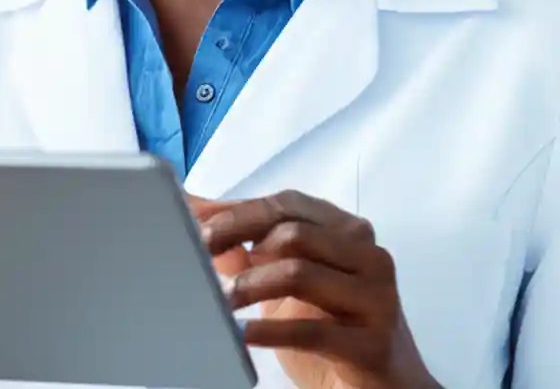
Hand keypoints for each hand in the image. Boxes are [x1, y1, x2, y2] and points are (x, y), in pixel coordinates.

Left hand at [198, 191, 439, 388]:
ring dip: (249, 286)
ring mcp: (377, 299)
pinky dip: (268, 331)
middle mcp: (369, 257)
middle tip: (201, 261)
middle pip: (292, 232)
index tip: (197, 230)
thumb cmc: (328, 326)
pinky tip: (243, 335)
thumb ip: (245, 243)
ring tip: (220, 302)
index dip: (238, 214)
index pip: (288, 204)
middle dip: (237, 243)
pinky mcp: (373, 344)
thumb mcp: (284, 278)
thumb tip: (192, 204)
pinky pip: (312, 331)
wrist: (383, 387)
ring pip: (299, 272)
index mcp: (348, 232)